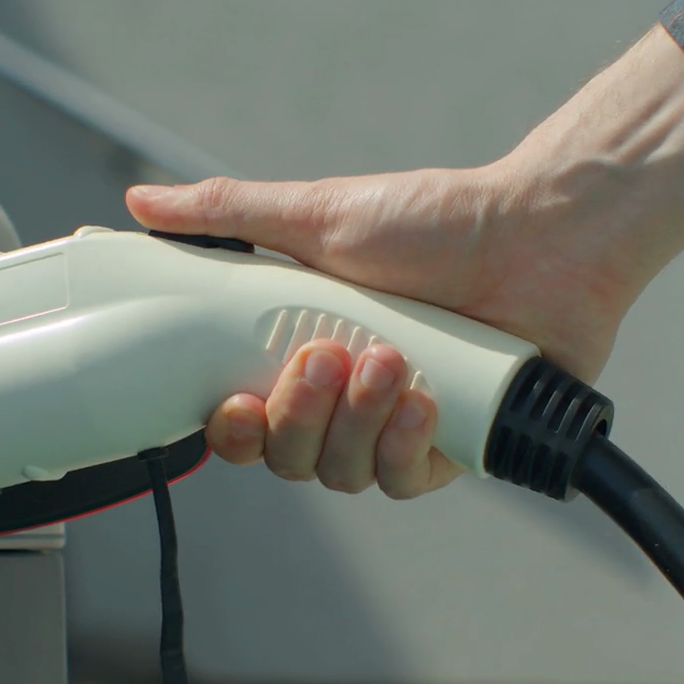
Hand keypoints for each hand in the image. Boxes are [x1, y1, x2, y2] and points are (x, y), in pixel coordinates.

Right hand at [127, 25, 683, 497]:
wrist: (542, 234)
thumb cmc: (437, 221)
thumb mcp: (319, 215)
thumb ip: (227, 215)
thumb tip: (142, 203)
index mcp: (300, 353)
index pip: (245, 422)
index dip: (232, 431)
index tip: (236, 406)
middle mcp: (345, 401)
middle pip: (287, 459)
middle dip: (299, 417)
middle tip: (327, 357)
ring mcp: (397, 428)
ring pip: (342, 473)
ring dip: (356, 422)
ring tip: (392, 360)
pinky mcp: (453, 449)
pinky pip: (405, 480)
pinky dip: (405, 445)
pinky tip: (425, 400)